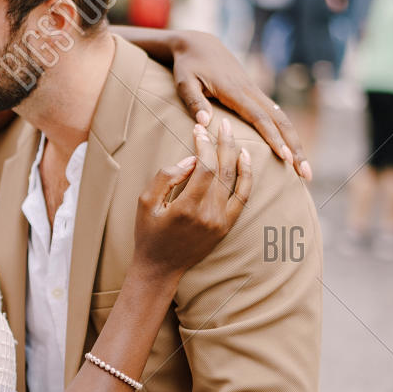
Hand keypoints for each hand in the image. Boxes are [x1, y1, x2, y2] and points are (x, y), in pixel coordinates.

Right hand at [134, 119, 251, 279]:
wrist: (160, 268)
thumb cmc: (148, 233)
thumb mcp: (145, 202)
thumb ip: (166, 177)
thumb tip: (191, 160)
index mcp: (187, 208)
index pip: (204, 167)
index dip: (203, 146)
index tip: (197, 130)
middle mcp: (208, 215)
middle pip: (222, 170)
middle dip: (222, 143)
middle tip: (222, 123)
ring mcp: (220, 222)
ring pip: (234, 180)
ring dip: (234, 154)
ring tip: (232, 134)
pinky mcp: (226, 226)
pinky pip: (242, 197)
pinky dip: (247, 176)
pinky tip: (245, 158)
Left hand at [169, 29, 311, 180]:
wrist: (199, 43)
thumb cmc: (188, 65)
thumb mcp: (184, 82)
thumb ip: (194, 101)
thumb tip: (205, 123)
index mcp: (234, 91)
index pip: (260, 117)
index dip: (273, 138)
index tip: (286, 158)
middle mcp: (250, 91)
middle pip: (280, 120)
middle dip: (295, 146)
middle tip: (306, 173)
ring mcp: (255, 91)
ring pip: (282, 118)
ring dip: (295, 142)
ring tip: (304, 168)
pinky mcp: (254, 93)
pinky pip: (275, 114)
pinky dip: (286, 132)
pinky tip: (292, 149)